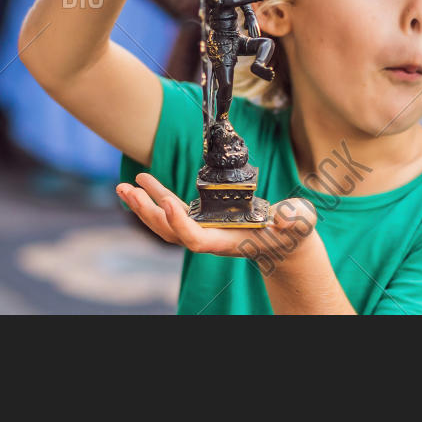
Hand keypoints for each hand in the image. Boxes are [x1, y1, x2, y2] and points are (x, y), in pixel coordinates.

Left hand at [117, 173, 318, 268]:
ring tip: (122, 187)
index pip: (197, 240)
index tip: (166, 203)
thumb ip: (294, 221)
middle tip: (129, 191)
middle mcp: (210, 238)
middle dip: (149, 214)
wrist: (286, 240)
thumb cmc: (293, 231)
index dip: (180, 224)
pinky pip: (172, 209)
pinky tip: (140, 180)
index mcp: (229, 241)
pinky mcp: (201, 217)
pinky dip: (155, 195)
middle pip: (171, 233)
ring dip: (143, 205)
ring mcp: (203, 228)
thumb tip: (283, 219)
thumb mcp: (299, 223)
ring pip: (166, 222)